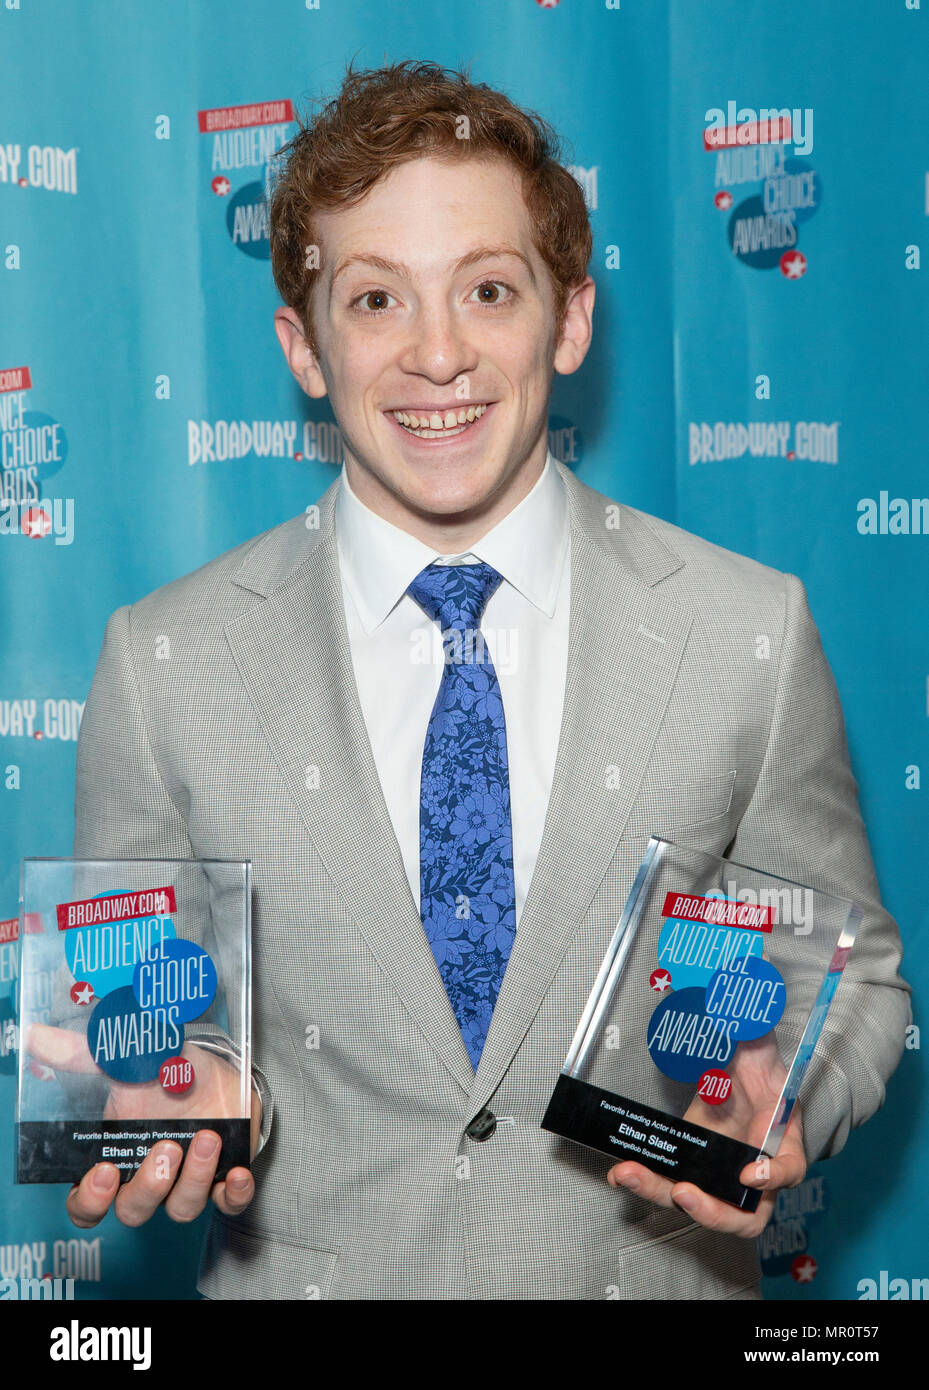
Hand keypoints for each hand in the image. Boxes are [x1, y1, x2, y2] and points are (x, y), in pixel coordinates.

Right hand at [25, 1023, 260, 1229]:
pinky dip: (234, 1194)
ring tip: (205, 1138)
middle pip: (134, 1210)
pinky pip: (229, 1204)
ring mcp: (187, 1183)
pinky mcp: (224, 1178)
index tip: (106, 1172)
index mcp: (116, 1159)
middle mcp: (149, 1179)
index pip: (87, 1206)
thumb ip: (81, 1054)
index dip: (91, 1201)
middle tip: (165, 1148)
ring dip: (193, 1178)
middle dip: (149, 1184)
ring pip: (181, 1208)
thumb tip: (35, 1035)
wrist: (214, 1070)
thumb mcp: (123, 1061)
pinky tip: (236, 1174)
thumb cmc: (162, 1072)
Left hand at [606, 1034, 805, 1236]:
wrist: (738, 1069)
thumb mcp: (759, 1043)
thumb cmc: (757, 1064)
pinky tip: (620, 1171)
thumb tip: (738, 1013)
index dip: (774, 1177)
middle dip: (712, 1211)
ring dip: (661, 1193)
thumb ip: (752, 1031)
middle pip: (744, 1216)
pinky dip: (645, 1181)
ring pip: (699, 1204)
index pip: (790, 1168)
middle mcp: (752, 1169)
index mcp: (781, 1139)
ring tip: (630, 1174)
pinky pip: (669, 1183)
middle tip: (684, 1191)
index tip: (751, 1172)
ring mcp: (718, 1172)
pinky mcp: (690, 1165)